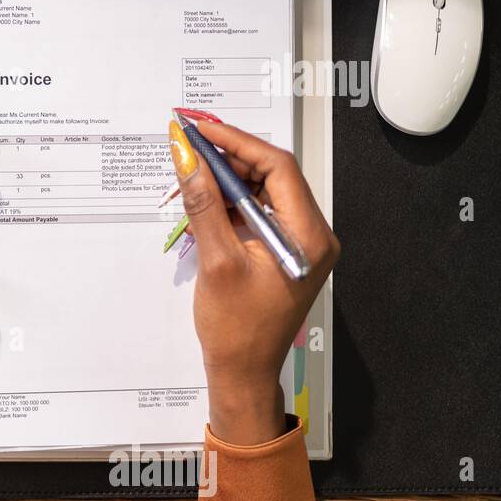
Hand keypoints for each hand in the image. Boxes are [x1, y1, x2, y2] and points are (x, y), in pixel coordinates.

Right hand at [169, 119, 338, 444]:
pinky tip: (202, 200)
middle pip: (270, 174)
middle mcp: (311, 234)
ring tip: (189, 170)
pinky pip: (256, 211)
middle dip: (228, 156)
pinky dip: (228, 202)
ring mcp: (298, 242)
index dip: (235, 142)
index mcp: (308, 236)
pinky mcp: (281, 250)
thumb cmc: (237, 330)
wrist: (243, 372)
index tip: (200, 128)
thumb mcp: (216, 261)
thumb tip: (189, 160)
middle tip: (189, 141)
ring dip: (225, 178)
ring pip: (261, 190)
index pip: (276, 167)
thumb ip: (203, 205)